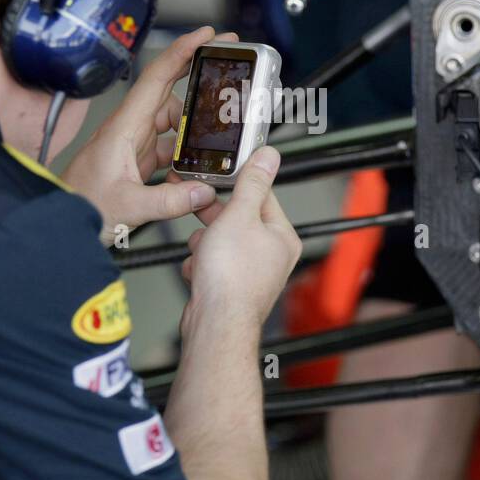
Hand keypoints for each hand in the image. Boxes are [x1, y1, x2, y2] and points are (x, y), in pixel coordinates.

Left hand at [64, 26, 234, 245]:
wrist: (57, 221)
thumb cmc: (78, 205)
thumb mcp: (127, 207)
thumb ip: (168, 201)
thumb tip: (204, 191)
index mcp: (124, 127)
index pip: (156, 77)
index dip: (183, 50)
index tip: (207, 35)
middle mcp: (129, 128)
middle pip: (169, 90)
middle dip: (198, 73)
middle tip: (227, 63)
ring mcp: (133, 143)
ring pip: (172, 120)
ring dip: (195, 125)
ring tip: (218, 132)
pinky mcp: (136, 160)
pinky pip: (168, 145)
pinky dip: (186, 152)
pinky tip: (197, 168)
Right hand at [179, 146, 301, 339]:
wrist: (215, 323)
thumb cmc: (231, 277)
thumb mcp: (239, 216)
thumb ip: (252, 184)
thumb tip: (269, 156)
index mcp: (282, 237)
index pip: (262, 196)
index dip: (237, 183)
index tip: (220, 175)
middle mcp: (272, 257)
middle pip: (239, 220)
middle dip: (215, 220)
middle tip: (200, 211)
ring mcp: (252, 275)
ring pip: (222, 243)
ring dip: (205, 244)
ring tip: (202, 252)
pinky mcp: (232, 289)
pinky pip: (213, 266)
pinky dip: (201, 266)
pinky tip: (198, 271)